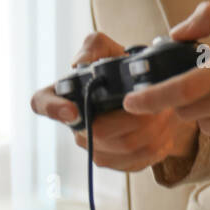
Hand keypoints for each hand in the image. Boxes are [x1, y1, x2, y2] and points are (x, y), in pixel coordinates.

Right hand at [28, 31, 197, 171]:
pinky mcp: (117, 163)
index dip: (54, 109)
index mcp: (65, 95)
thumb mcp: (110, 49)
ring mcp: (95, 148)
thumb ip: (94, 46)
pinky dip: (158, 145)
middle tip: (158, 104)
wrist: (151, 93)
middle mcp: (75, 126)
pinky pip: (138, 161)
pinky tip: (166, 130)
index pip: (42, 104)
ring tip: (167, 113)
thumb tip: (81, 62)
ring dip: (152, 130)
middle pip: (99, 132)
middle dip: (134, 118)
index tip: (73, 111)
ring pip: (123, 148)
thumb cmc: (122, 69)